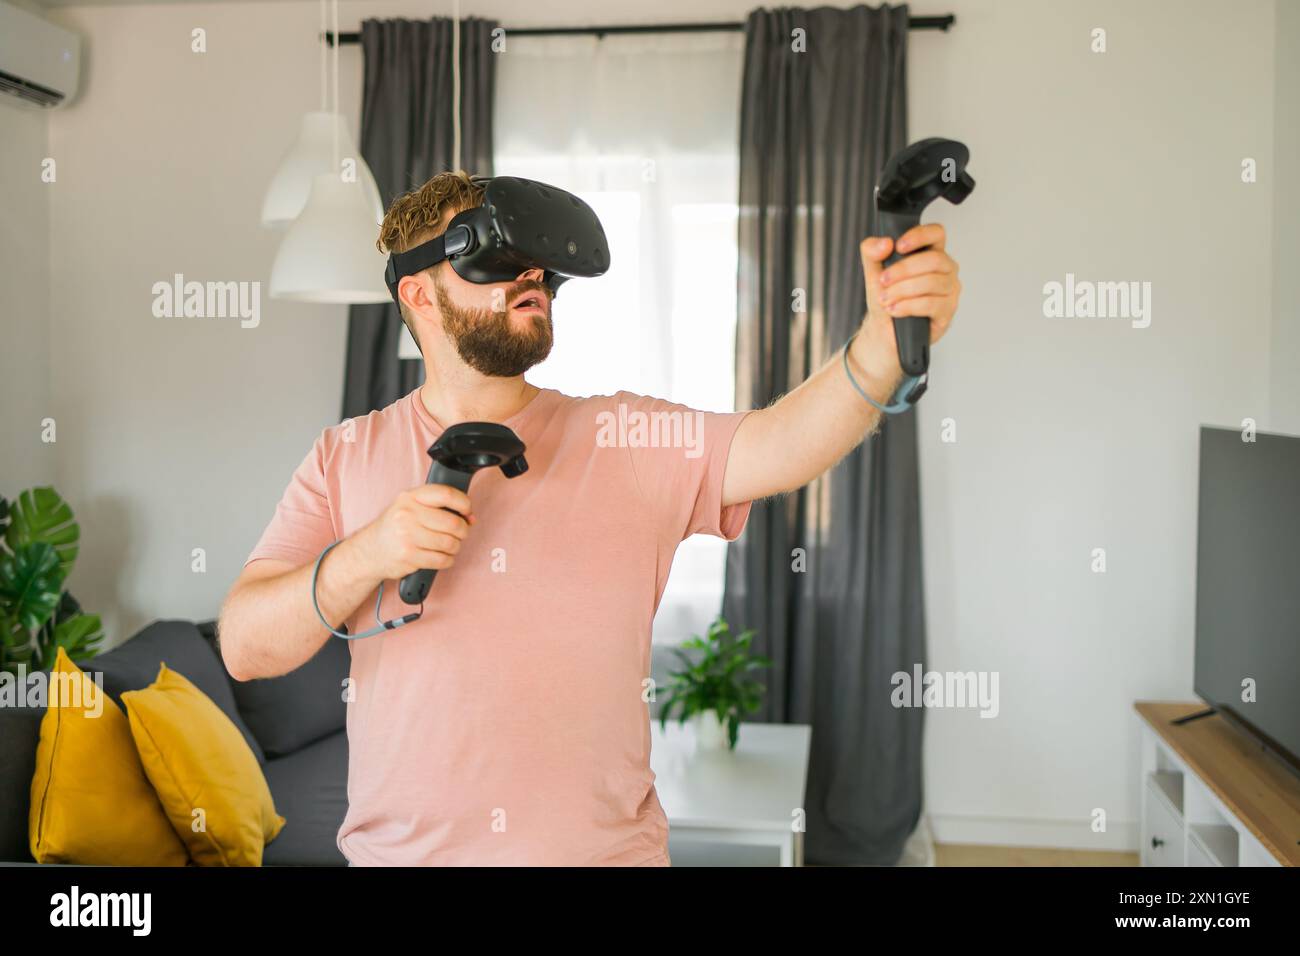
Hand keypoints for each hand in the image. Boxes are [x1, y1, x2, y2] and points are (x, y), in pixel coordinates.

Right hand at [352, 484, 476, 581]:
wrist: (370, 551)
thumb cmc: (395, 528)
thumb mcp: (410, 507)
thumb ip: (438, 507)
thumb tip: (470, 517)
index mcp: (410, 497)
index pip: (446, 494)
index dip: (464, 503)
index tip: (467, 511)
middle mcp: (407, 514)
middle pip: (453, 523)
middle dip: (463, 531)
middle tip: (460, 533)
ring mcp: (407, 536)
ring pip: (450, 543)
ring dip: (455, 547)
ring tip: (448, 546)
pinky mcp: (409, 556)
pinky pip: (442, 560)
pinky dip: (447, 560)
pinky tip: (441, 557)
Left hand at [856, 223, 961, 376]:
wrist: (884, 330)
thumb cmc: (886, 298)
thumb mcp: (873, 272)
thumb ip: (871, 252)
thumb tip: (884, 243)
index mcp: (931, 253)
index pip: (937, 233)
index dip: (920, 235)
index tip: (899, 246)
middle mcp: (945, 270)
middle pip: (934, 259)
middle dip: (903, 270)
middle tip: (884, 280)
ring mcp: (949, 291)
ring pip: (931, 282)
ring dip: (902, 290)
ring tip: (886, 299)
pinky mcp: (946, 311)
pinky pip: (930, 304)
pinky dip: (908, 306)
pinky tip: (895, 309)